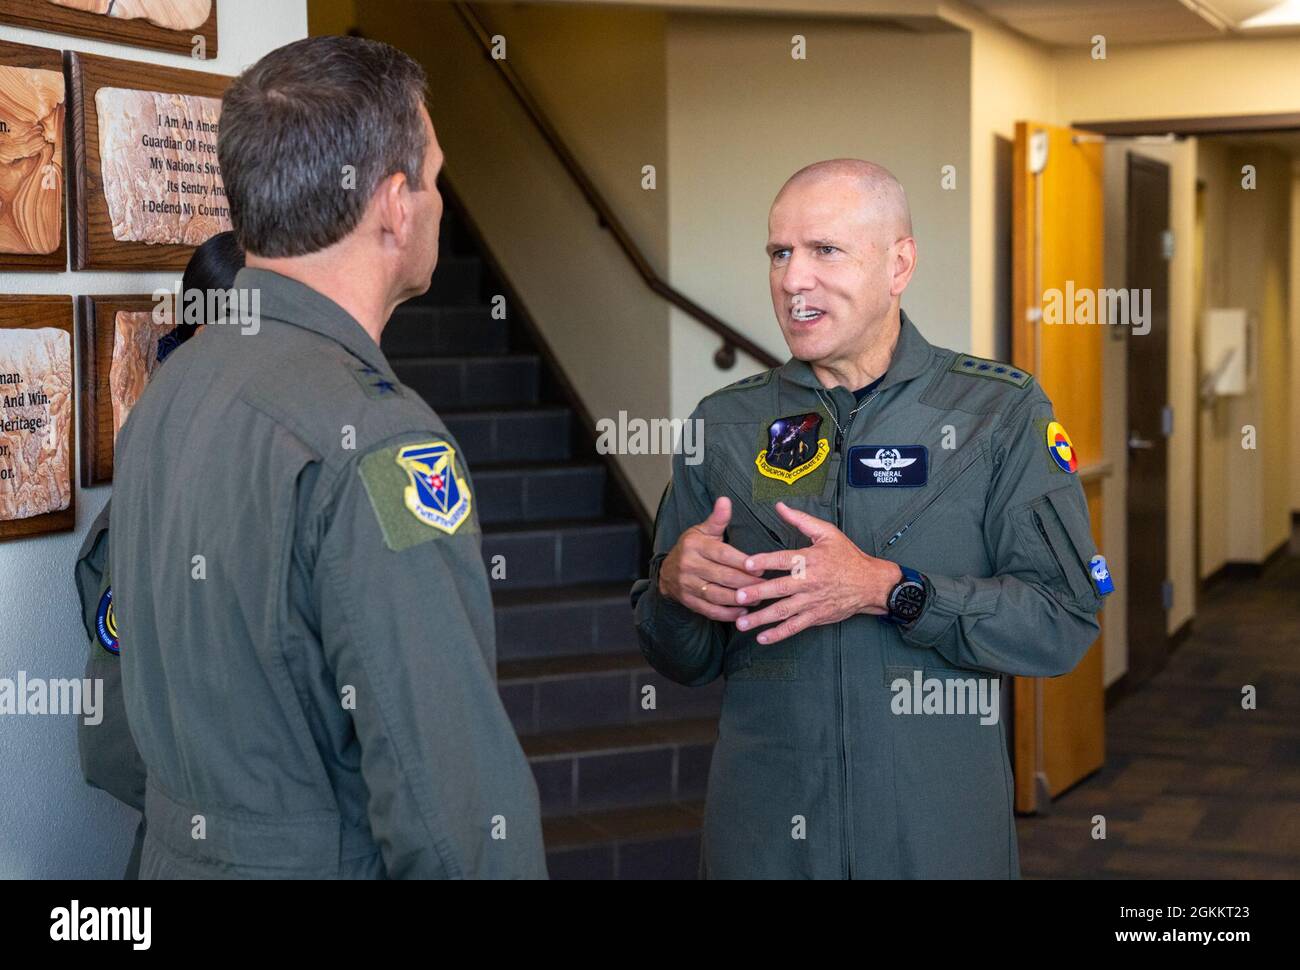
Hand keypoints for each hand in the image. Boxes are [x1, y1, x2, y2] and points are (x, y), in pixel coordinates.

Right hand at [659, 496, 763, 621]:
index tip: (761, 567)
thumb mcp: (702, 530)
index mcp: (695, 545)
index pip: (722, 554)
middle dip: (747, 582)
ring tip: (759, 599)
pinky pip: (710, 610)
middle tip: (767, 585)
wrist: (666, 572)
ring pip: (717, 595)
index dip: (743, 562)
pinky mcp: (688, 601)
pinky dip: (727, 613)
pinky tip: (743, 612)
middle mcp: (689, 565)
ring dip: (740, 600)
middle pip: (723, 576)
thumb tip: (725, 499)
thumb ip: (718, 519)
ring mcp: (687, 585)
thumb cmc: (692, 548)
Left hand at [734, 501, 902, 643]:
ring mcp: (812, 602)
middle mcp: (809, 582)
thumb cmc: (847, 556)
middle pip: (780, 588)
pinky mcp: (816, 617)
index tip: (746, 563)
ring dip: (761, 618)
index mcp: (810, 559)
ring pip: (784, 611)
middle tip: (738, 596)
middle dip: (758, 593)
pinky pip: (795, 627)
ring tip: (742, 623)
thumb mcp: (827, 533)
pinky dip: (779, 634)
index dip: (764, 561)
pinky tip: (762, 638)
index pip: (784, 560)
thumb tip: (779, 507)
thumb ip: (801, 520)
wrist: (870, 584)